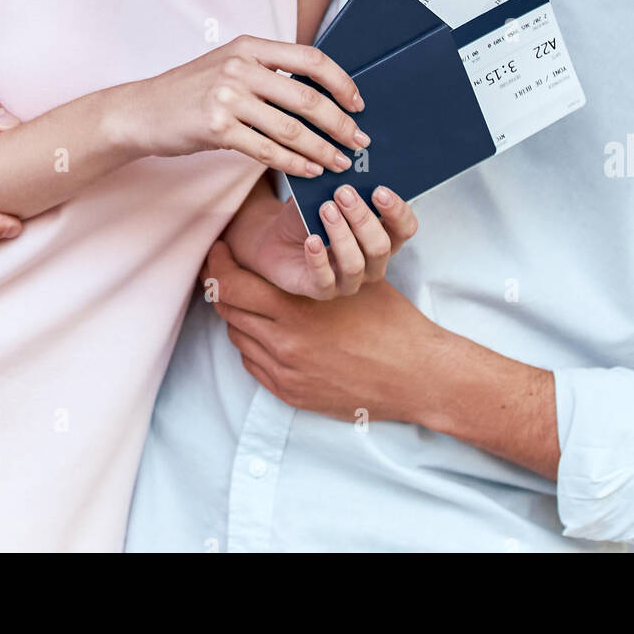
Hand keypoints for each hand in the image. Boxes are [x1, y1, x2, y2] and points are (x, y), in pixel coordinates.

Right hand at [137, 35, 369, 178]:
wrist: (141, 111)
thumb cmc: (190, 91)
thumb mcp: (229, 65)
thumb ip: (268, 72)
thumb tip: (319, 93)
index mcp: (250, 46)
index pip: (311, 58)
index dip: (341, 82)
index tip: (358, 103)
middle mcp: (241, 66)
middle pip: (307, 97)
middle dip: (340, 123)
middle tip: (358, 141)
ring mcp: (228, 97)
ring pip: (291, 129)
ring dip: (322, 149)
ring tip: (339, 162)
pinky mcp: (217, 128)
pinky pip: (267, 151)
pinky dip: (293, 164)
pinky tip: (309, 170)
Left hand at [202, 239, 439, 422]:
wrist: (415, 375)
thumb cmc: (390, 322)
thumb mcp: (354, 282)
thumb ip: (317, 266)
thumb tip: (297, 239)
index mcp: (297, 309)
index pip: (232, 285)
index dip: (219, 265)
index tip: (218, 250)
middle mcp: (284, 343)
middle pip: (228, 311)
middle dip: (221, 287)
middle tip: (222, 269)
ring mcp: (286, 373)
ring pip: (239, 337)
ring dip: (238, 315)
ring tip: (248, 297)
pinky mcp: (292, 394)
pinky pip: (254, 364)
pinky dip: (254, 344)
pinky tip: (266, 330)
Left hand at [245, 183, 417, 298]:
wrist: (276, 238)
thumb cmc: (310, 214)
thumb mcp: (327, 193)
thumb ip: (343, 184)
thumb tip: (351, 162)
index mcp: (383, 235)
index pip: (405, 228)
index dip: (397, 211)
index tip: (379, 189)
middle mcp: (372, 262)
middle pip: (381, 246)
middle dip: (363, 218)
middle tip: (343, 192)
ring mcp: (349, 281)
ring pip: (355, 264)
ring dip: (341, 235)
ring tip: (325, 209)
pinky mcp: (322, 291)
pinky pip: (324, 280)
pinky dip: (318, 258)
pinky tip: (312, 240)